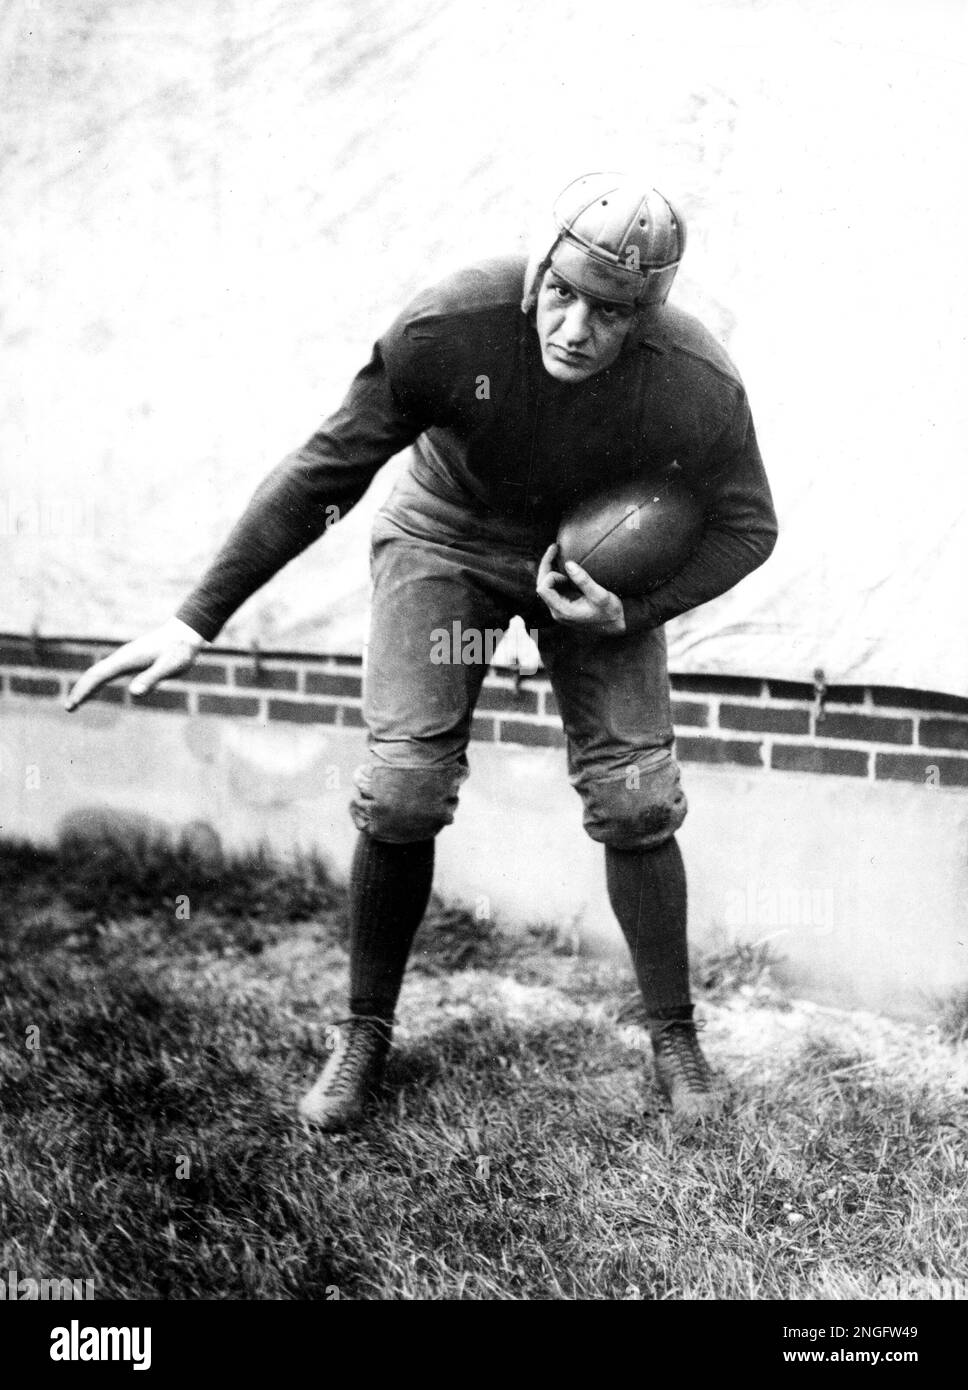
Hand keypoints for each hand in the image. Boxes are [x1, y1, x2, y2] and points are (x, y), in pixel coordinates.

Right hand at [64, 617, 207, 711]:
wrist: (186, 632)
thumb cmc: (180, 650)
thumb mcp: (170, 666)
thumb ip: (153, 678)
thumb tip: (135, 693)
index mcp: (128, 659)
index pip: (99, 676)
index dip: (84, 690)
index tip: (72, 705)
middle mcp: (122, 657)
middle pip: (95, 673)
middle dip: (80, 690)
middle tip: (68, 708)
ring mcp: (125, 657)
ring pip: (99, 671)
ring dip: (86, 686)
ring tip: (76, 702)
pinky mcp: (131, 659)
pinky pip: (108, 670)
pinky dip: (97, 680)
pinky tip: (96, 688)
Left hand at [536, 544, 626, 633]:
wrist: (616, 626)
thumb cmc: (610, 612)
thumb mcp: (601, 595)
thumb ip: (584, 580)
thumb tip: (568, 563)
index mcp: (562, 610)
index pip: (543, 588)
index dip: (551, 574)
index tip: (568, 569)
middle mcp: (557, 611)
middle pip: (541, 585)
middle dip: (546, 565)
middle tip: (555, 547)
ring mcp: (560, 608)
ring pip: (546, 586)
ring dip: (551, 569)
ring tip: (558, 552)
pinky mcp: (565, 605)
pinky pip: (554, 588)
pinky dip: (557, 575)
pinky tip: (565, 565)